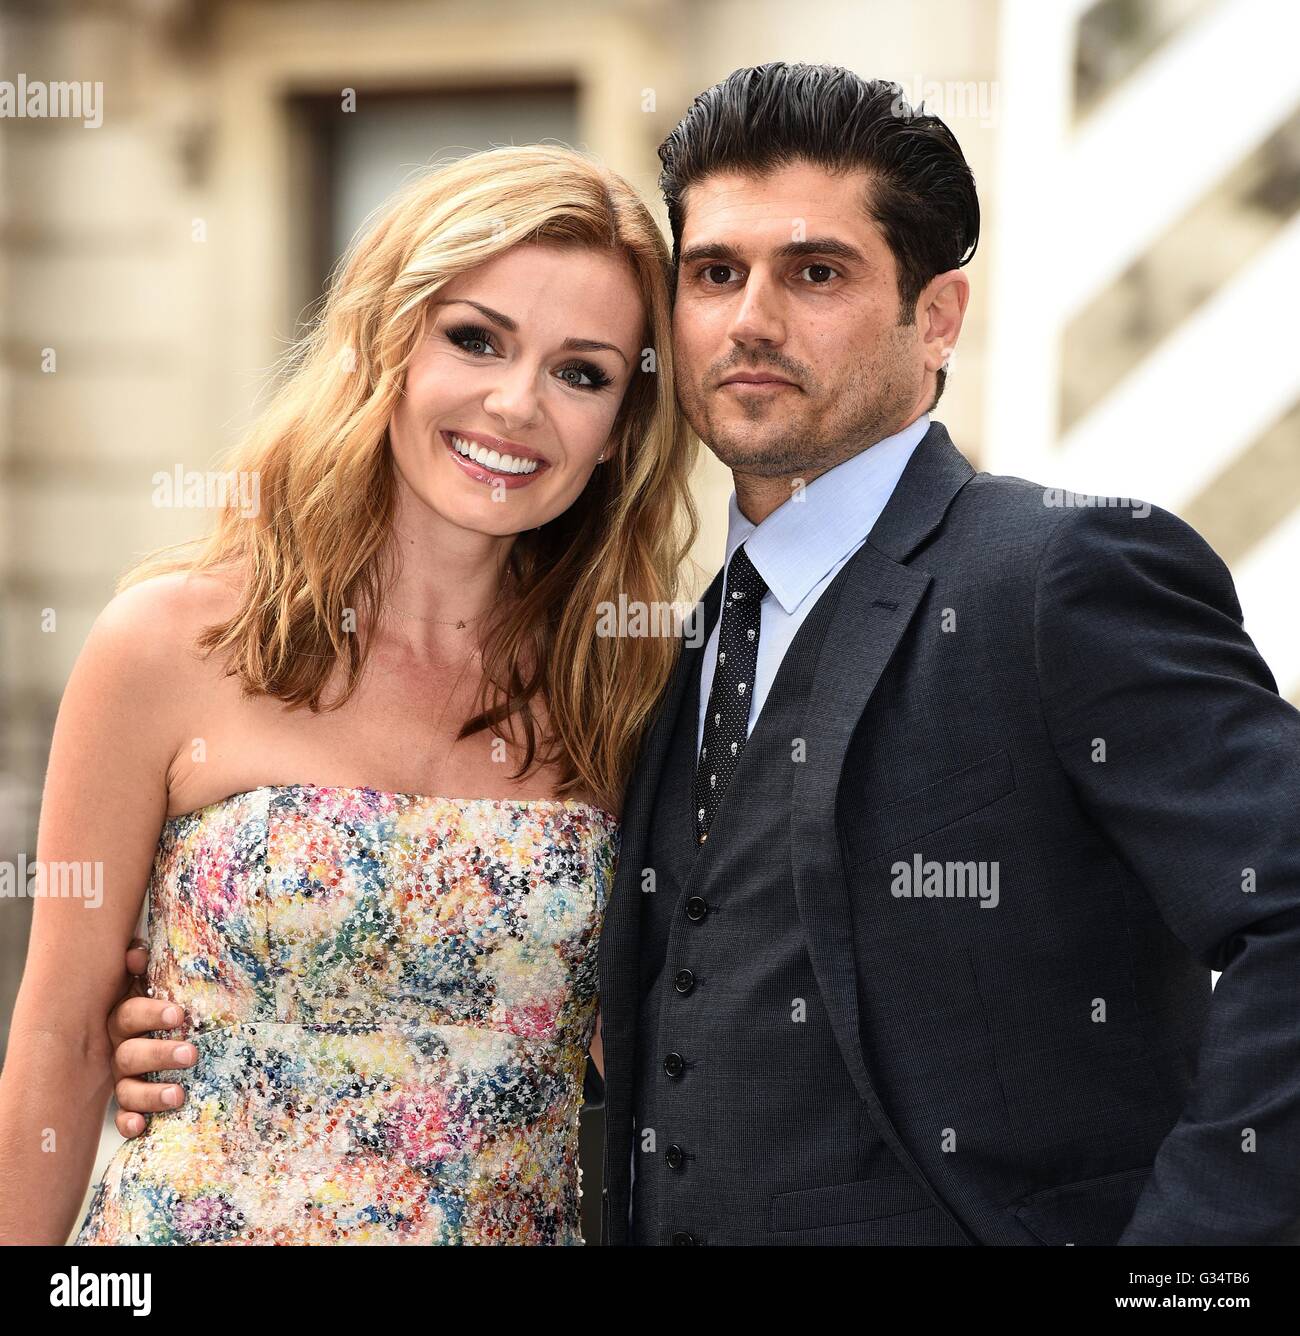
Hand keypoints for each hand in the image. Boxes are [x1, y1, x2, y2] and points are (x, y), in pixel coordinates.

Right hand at [107, 939, 194, 1137]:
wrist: (160, 1029)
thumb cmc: (162, 1003)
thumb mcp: (157, 984)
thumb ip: (144, 969)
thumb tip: (136, 951)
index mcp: (125, 1018)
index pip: (130, 1015)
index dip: (151, 1014)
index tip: (178, 1014)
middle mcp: (120, 1049)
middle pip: (130, 1054)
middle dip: (160, 1054)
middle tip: (191, 1054)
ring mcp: (123, 1078)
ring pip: (127, 1088)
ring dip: (150, 1093)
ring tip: (178, 1094)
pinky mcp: (130, 1103)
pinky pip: (124, 1116)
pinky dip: (130, 1122)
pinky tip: (142, 1127)